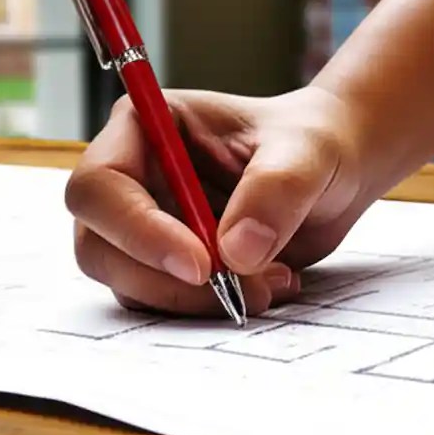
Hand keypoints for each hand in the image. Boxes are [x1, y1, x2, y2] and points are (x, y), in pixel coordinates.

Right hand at [64, 86, 374, 317]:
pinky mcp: (164, 264)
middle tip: (233, 288)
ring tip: (267, 283)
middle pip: (97, 242)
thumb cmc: (314, 142)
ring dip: (189, 299)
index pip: (100, 184)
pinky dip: (207, 307)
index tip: (199, 263)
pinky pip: (159, 301)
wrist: (336, 172)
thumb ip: (274, 190)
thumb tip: (235, 252)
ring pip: (124, 280)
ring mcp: (142, 224)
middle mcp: (131, 177)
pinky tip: (263, 285)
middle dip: (159, 277)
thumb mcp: (308, 152)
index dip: (135, 228)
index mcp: (144, 127)